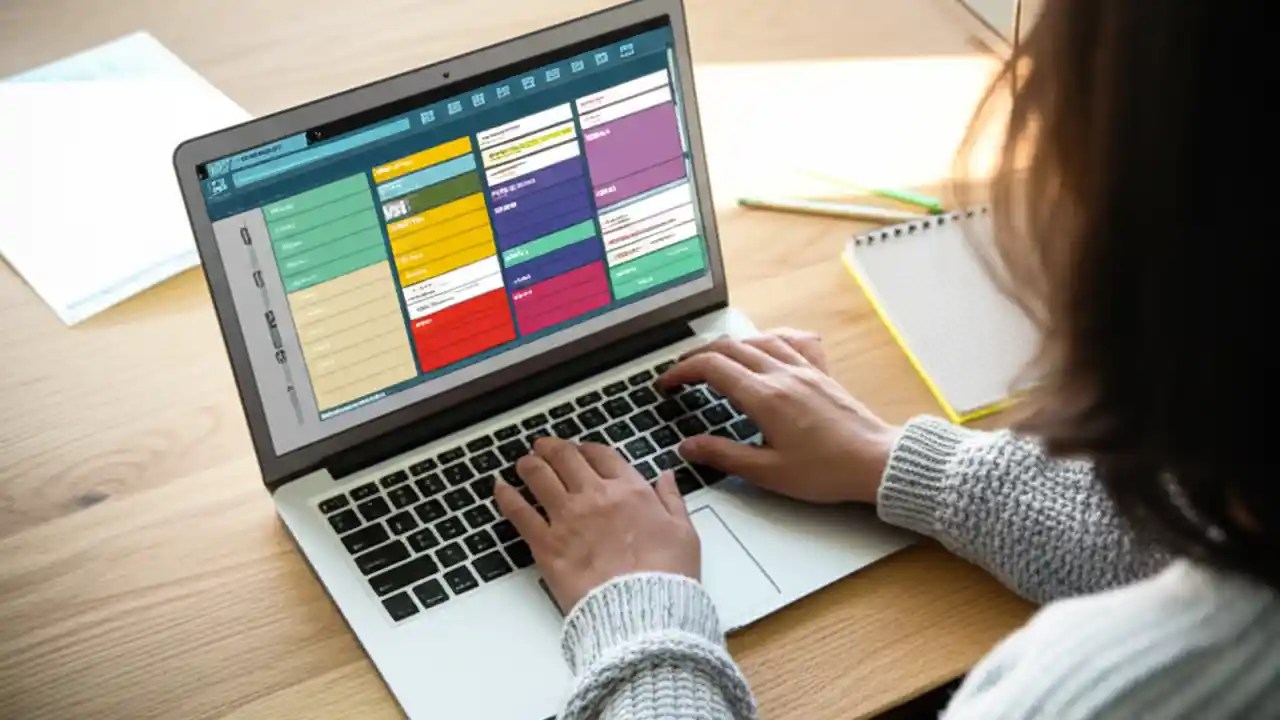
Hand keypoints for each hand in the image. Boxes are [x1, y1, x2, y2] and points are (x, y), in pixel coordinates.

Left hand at [493, 437, 699, 611]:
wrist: (642, 611)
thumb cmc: (666, 576)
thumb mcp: (684, 532)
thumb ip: (672, 499)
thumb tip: (666, 476)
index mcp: (630, 490)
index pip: (602, 455)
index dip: (587, 448)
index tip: (580, 450)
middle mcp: (595, 496)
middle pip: (565, 458)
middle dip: (552, 448)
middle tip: (543, 447)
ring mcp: (568, 518)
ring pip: (539, 476)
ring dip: (529, 464)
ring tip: (524, 462)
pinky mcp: (547, 544)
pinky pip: (519, 512)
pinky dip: (507, 496)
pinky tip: (500, 487)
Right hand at [659, 328, 899, 503]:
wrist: (877, 463)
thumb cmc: (827, 472)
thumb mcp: (768, 472)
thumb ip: (723, 455)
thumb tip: (687, 447)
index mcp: (765, 398)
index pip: (711, 368)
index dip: (682, 371)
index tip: (667, 384)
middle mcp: (783, 374)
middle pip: (729, 347)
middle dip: (698, 356)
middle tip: (681, 374)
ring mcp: (804, 368)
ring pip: (757, 339)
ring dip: (728, 346)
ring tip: (714, 362)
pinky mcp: (821, 372)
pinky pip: (792, 340)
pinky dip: (771, 337)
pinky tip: (765, 346)